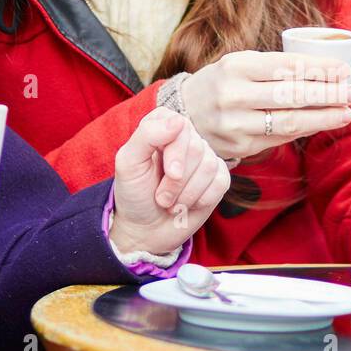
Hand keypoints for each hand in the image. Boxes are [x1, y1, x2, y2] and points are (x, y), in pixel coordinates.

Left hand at [110, 107, 229, 255]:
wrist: (145, 229)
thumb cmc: (134, 193)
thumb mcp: (129, 163)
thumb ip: (148, 135)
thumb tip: (178, 120)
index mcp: (161, 125)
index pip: (181, 125)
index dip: (176, 152)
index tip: (167, 172)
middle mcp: (185, 138)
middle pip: (197, 148)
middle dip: (177, 181)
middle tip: (161, 197)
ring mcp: (203, 158)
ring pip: (209, 166)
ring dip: (187, 194)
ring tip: (171, 203)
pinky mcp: (216, 178)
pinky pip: (221, 181)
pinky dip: (202, 199)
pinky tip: (188, 205)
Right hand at [179, 51, 350, 161]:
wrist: (185, 114)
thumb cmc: (222, 83)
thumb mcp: (240, 64)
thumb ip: (276, 67)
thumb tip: (325, 70)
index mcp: (236, 66)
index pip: (286, 66)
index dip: (319, 69)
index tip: (344, 70)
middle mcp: (234, 94)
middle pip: (291, 94)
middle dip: (327, 93)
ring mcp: (237, 123)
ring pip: (290, 120)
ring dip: (323, 116)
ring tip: (346, 112)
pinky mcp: (242, 146)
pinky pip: (281, 138)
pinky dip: (306, 129)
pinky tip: (323, 123)